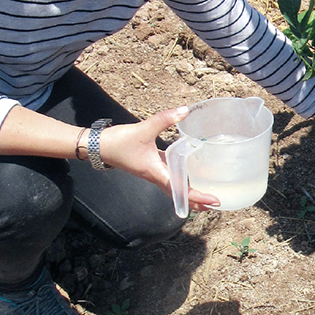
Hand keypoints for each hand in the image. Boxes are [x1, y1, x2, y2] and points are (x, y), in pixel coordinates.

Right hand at [97, 106, 219, 211]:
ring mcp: (153, 172)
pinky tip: (188, 176)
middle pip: (179, 195)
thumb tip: (185, 111)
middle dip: (197, 201)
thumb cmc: (119, 141)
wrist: (98, 145)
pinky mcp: (150, 166)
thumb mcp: (144, 129)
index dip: (198, 197)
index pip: (180, 190)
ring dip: (189, 194)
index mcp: (156, 172)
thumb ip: (165, 119)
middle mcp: (155, 176)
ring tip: (206, 196)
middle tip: (216, 203)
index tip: (213, 201)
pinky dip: (180, 182)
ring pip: (174, 188)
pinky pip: (169, 178)